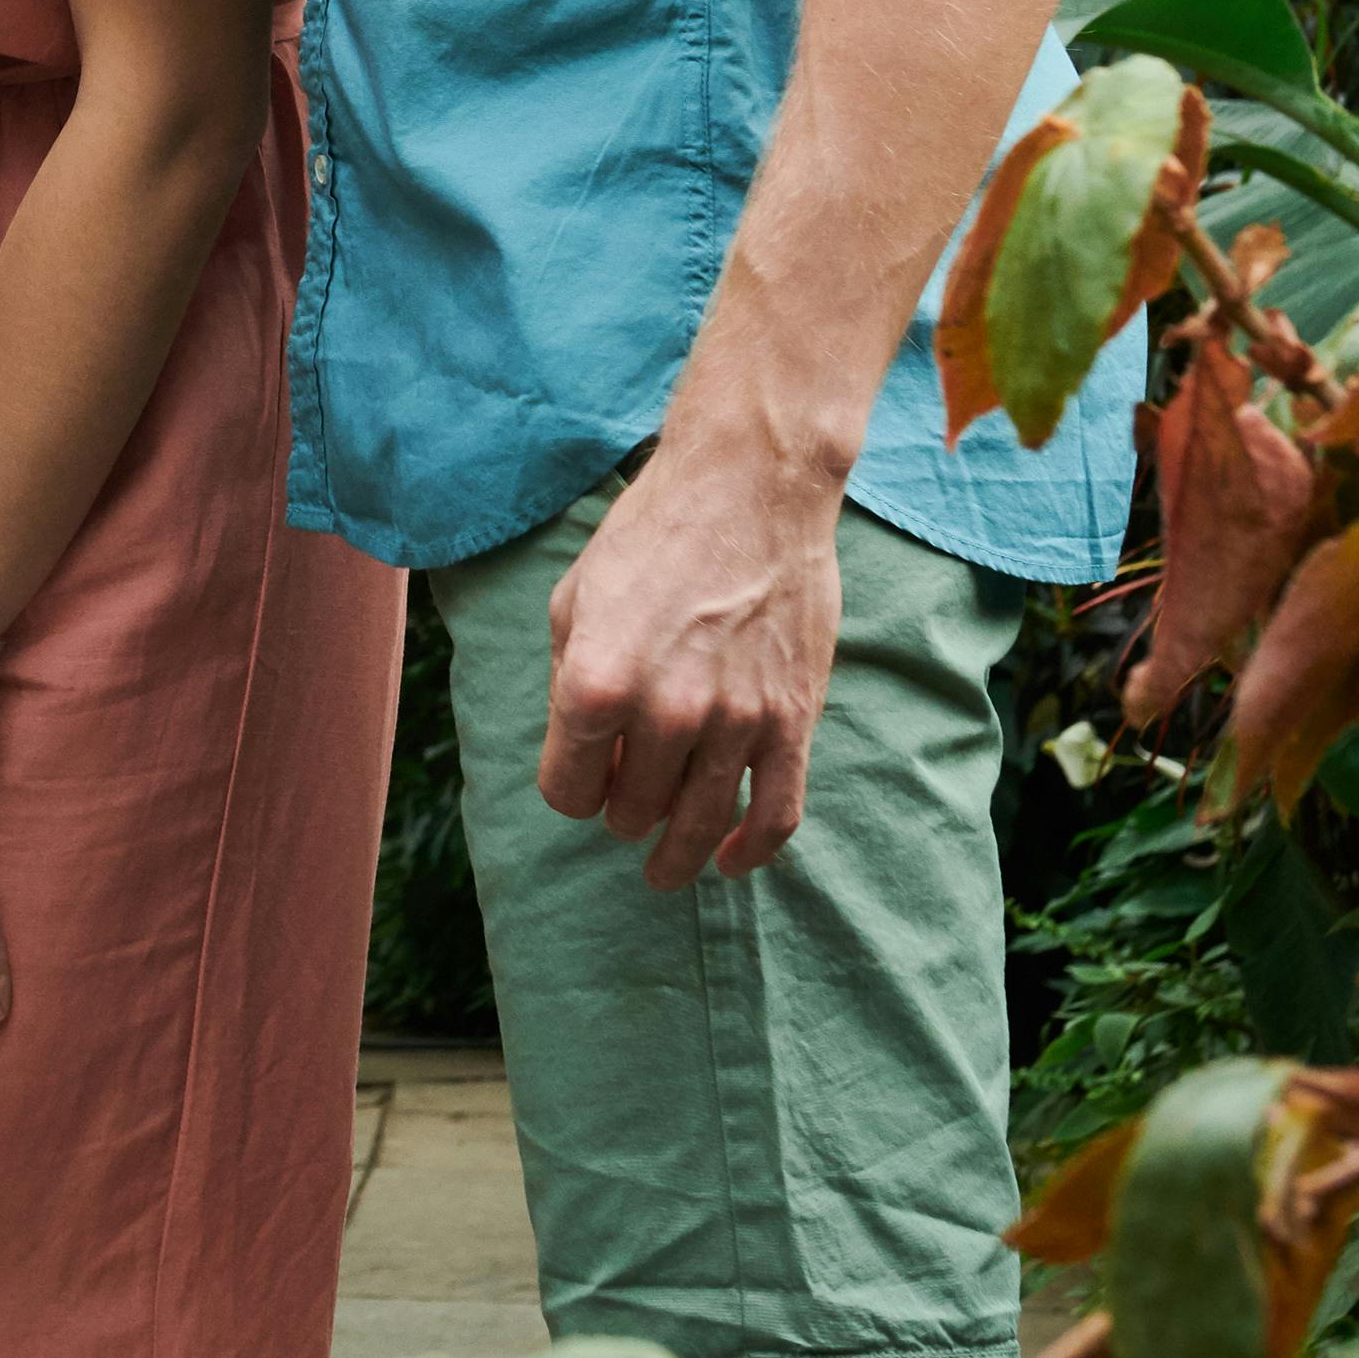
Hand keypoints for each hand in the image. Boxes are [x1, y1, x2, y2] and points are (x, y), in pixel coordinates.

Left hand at [538, 434, 843, 887]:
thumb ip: (568, 687)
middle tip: (628, 792)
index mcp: (594, 684)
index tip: (584, 774)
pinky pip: (775, 816)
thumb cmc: (649, 538)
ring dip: (676, 855)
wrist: (747, 488)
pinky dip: (750, 851)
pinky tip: (729, 862)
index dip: (572, 787)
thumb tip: (587, 754)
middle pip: (631, 812)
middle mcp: (665, 713)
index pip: (567, 791)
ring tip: (665, 869)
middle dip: (622, 809)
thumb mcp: (573, 604)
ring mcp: (734, 721)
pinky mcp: (791, 721)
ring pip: (697, 826)